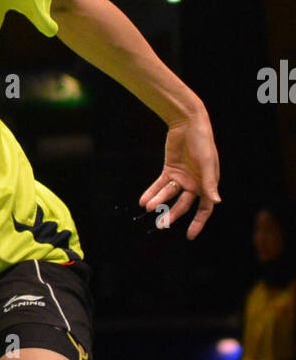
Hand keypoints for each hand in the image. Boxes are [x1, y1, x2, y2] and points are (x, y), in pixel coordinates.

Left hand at [139, 111, 220, 238]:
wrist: (188, 123)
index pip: (204, 209)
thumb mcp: (207, 163)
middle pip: (183, 204)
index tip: (190, 236)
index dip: (198, 222)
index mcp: (208, 184)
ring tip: (149, 207)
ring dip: (159, 201)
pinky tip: (143, 201)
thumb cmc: (203, 142)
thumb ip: (209, 183)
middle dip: (172, 214)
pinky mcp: (170, 170)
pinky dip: (151, 192)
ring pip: (169, 195)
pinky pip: (159, 184)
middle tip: (161, 224)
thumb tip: (216, 202)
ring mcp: (182, 177)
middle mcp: (195, 183)